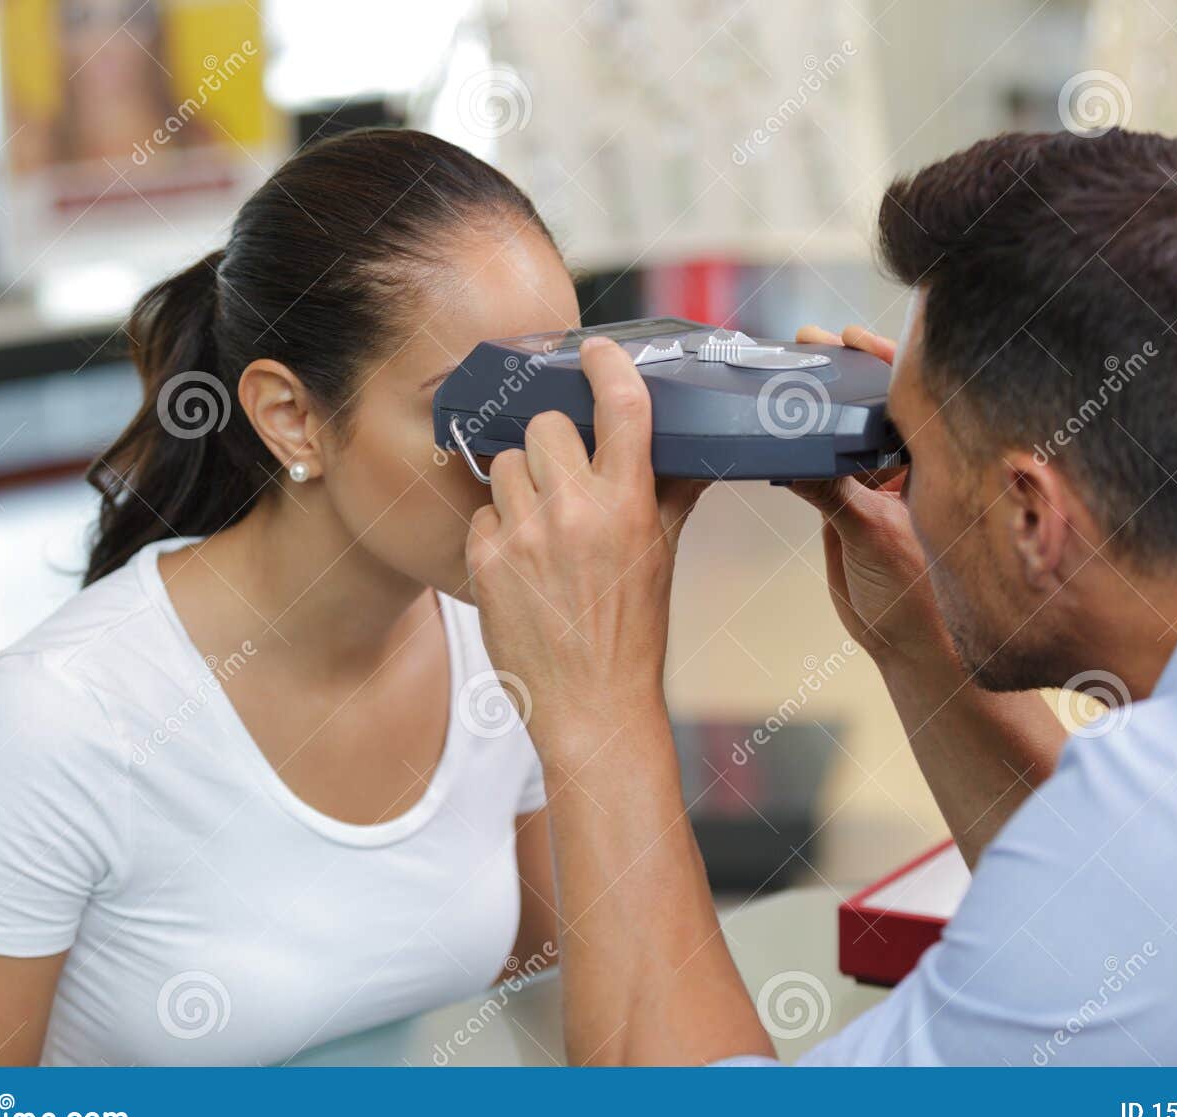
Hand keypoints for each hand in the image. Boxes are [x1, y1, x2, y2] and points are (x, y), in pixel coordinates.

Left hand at [466, 338, 703, 760]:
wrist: (591, 707)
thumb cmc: (632, 632)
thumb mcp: (662, 556)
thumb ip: (672, 493)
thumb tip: (693, 449)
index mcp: (629, 505)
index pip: (621, 406)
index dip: (606, 365)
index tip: (594, 350)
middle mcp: (577, 511)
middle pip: (546, 426)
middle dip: (553, 445)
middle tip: (564, 479)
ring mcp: (527, 535)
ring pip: (506, 463)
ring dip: (520, 484)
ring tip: (540, 524)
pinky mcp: (486, 560)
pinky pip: (482, 512)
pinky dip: (497, 529)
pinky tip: (520, 561)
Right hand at [788, 324, 956, 668]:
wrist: (908, 647)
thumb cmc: (918, 596)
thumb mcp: (871, 534)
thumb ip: (832, 493)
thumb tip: (795, 460)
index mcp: (932, 464)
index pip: (907, 397)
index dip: (878, 362)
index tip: (848, 338)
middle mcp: (907, 467)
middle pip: (872, 406)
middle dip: (841, 374)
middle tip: (807, 342)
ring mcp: (876, 485)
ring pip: (846, 435)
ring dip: (819, 410)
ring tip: (788, 374)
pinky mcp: (847, 508)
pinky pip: (821, 471)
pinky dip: (802, 452)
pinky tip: (779, 434)